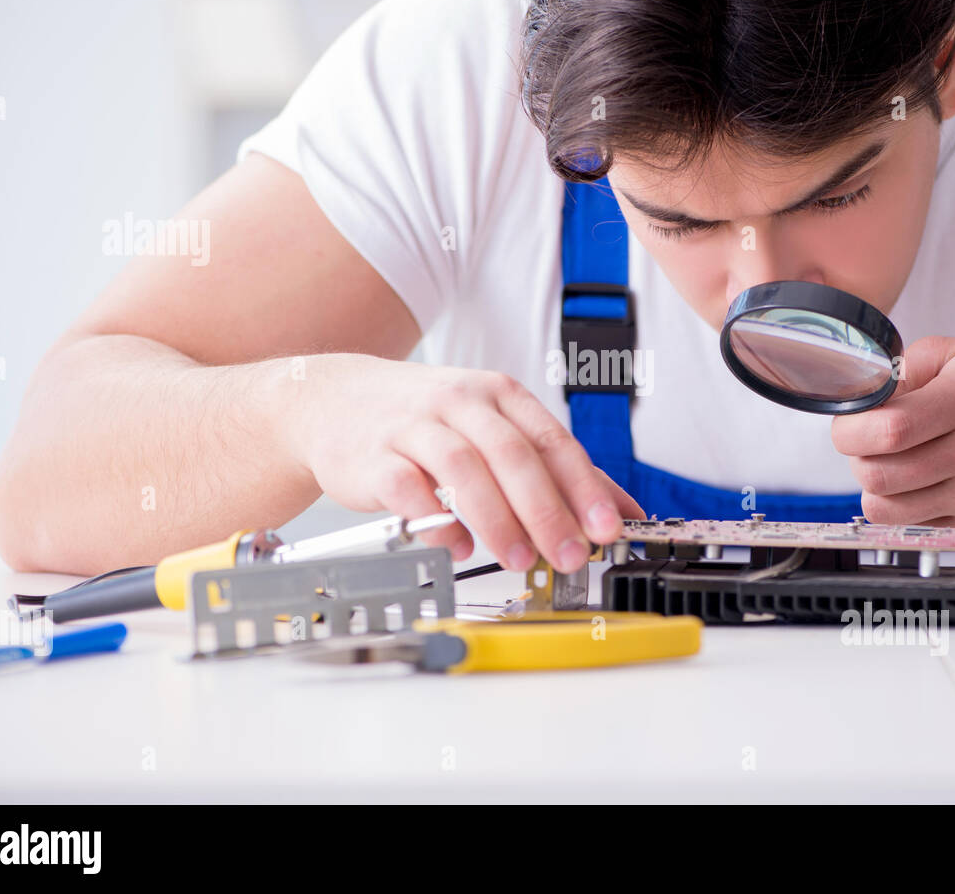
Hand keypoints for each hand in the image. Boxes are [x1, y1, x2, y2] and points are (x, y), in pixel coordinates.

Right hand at [279, 354, 643, 570]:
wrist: (334, 400)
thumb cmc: (424, 419)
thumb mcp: (493, 426)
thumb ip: (554, 467)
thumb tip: (620, 509)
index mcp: (498, 396)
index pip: (552, 441)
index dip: (585, 487)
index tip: (607, 528)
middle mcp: (460, 403)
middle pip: (514, 456)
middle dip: (548, 510)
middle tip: (570, 554)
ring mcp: (414, 427)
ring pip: (465, 469)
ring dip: (498, 519)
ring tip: (519, 558)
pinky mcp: (374, 456)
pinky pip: (409, 488)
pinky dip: (436, 521)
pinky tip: (456, 546)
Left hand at [830, 336, 954, 545]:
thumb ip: (902, 368)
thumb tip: (863, 399)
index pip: (887, 429)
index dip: (850, 430)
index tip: (850, 426)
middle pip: (879, 474)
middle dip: (858, 458)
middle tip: (870, 446)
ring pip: (886, 509)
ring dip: (876, 488)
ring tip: (895, 466)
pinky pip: (911, 531)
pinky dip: (903, 511)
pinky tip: (921, 488)